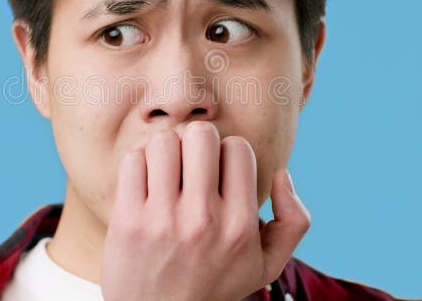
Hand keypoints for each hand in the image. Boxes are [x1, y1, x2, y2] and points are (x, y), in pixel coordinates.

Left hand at [100, 121, 309, 300]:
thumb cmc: (213, 286)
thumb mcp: (265, 265)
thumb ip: (293, 221)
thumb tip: (283, 174)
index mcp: (240, 225)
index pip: (238, 147)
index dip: (228, 153)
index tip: (219, 173)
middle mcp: (203, 219)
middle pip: (201, 135)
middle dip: (197, 143)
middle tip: (191, 165)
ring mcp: (162, 219)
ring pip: (164, 142)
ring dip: (166, 151)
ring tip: (167, 172)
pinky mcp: (128, 221)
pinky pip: (133, 161)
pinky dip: (139, 165)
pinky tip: (145, 184)